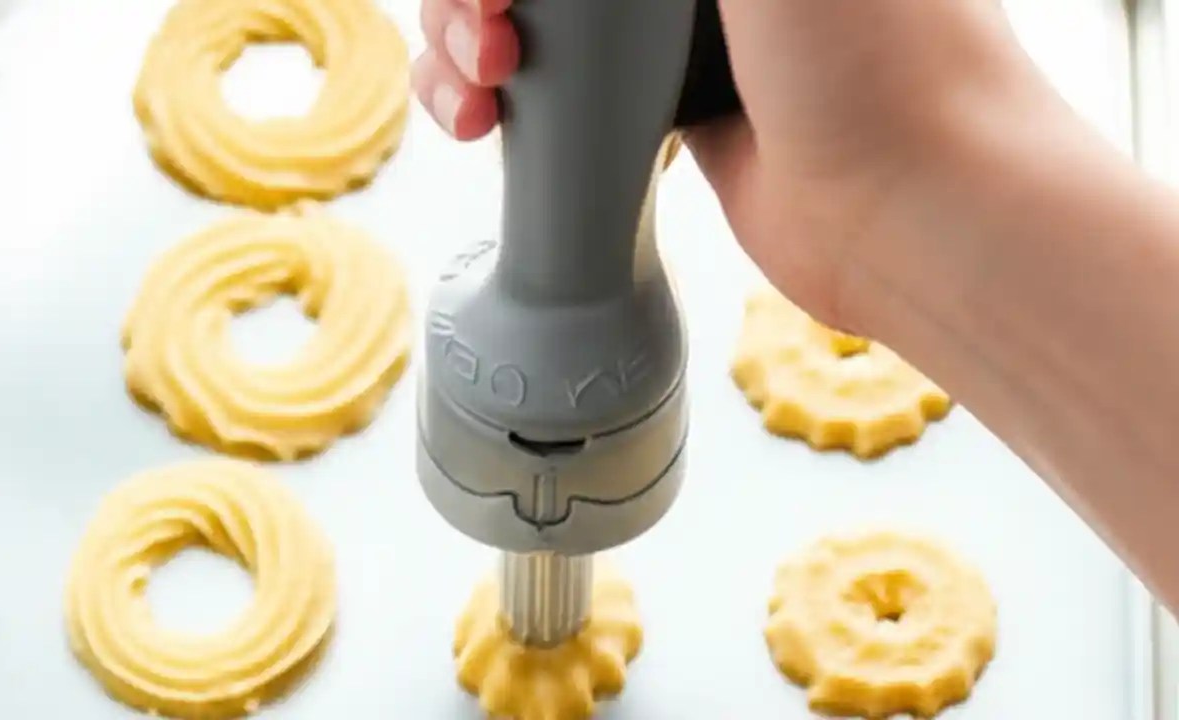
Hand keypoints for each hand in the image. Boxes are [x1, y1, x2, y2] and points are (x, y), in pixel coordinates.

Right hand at [411, 0, 1049, 332]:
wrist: (914, 214)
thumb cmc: (882, 55)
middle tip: (490, 32)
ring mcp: (675, 30)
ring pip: (531, 15)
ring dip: (464, 40)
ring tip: (479, 87)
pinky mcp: (658, 110)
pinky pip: (554, 86)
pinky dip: (496, 97)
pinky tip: (482, 121)